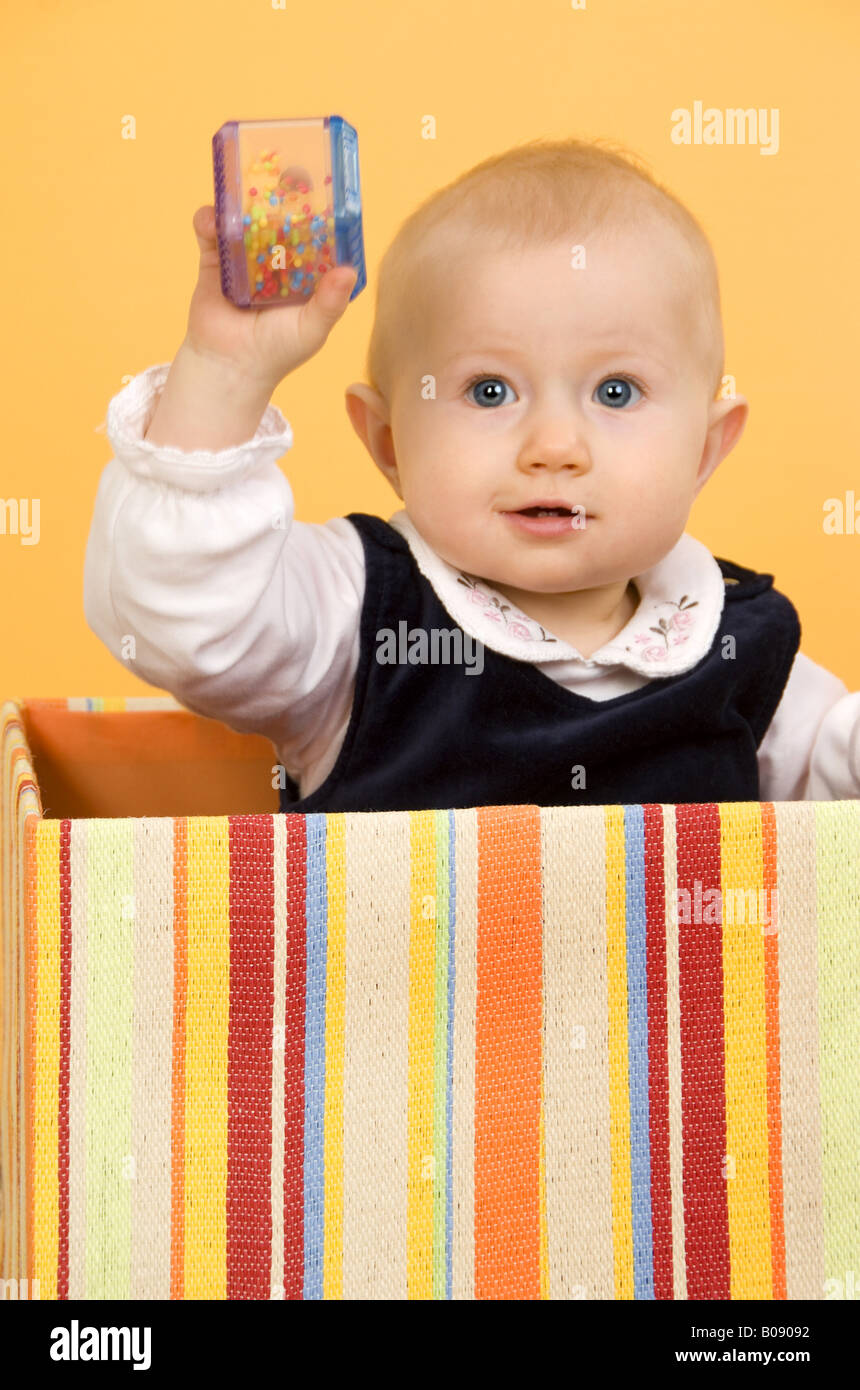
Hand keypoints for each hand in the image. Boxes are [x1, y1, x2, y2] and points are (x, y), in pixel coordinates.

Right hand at [183, 204, 358, 391]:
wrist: (229, 365)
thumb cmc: (277, 352)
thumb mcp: (311, 329)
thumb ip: (330, 303)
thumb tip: (348, 271)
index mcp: (304, 272)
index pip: (315, 236)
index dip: (321, 214)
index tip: (324, 190)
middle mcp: (276, 260)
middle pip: (279, 219)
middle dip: (281, 197)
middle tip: (285, 170)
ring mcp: (245, 257)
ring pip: (244, 220)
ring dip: (242, 201)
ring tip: (244, 189)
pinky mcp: (215, 259)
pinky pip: (211, 231)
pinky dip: (209, 219)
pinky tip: (212, 218)